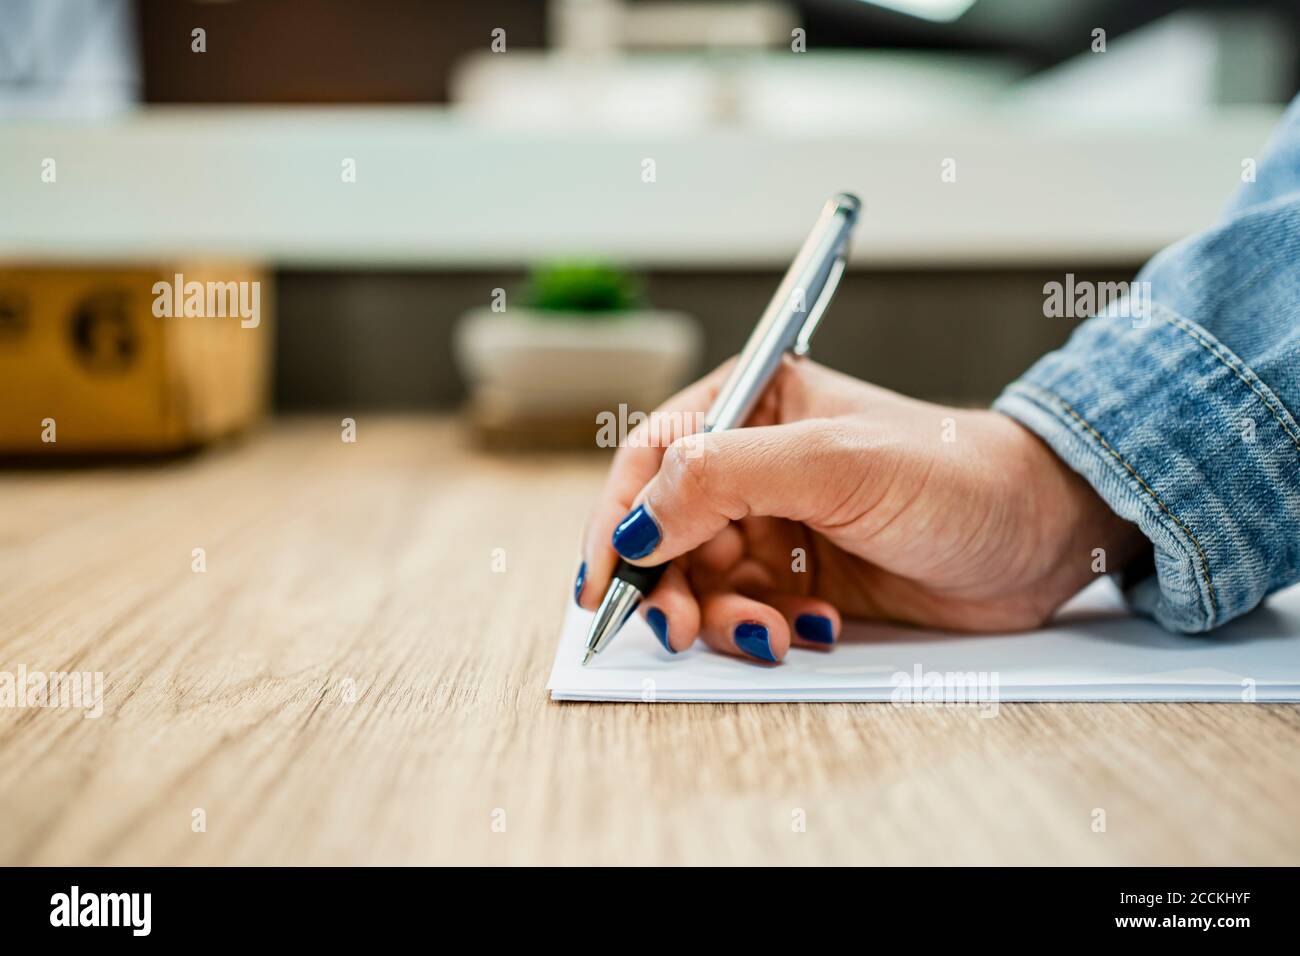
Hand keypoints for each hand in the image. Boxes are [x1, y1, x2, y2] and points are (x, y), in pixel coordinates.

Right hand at [576, 357, 1147, 662]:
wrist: (1041, 537)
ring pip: (703, 581)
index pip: (653, 458)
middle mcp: (754, 465)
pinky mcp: (803, 578)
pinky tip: (813, 629)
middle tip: (679, 628)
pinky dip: (765, 631)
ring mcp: (778, 525)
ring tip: (770, 634)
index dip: (617, 519)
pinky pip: (749, 612)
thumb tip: (635, 524)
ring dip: (721, 617)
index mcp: (751, 408)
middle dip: (667, 585)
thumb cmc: (955, 475)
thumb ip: (724, 479)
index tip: (602, 580)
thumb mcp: (834, 463)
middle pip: (666, 530)